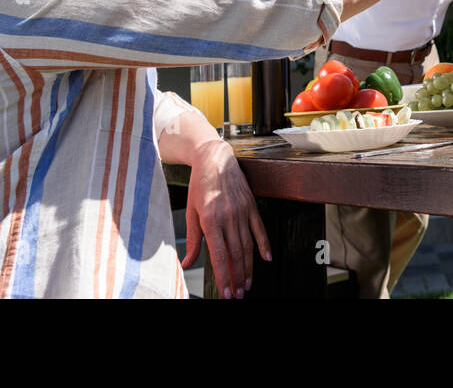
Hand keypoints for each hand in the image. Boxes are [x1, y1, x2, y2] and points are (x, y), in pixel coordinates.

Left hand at [182, 140, 270, 298]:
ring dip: (248, 268)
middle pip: (236, 254)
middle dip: (238, 278)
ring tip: (247, 284)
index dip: (224, 277)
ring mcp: (242, 211)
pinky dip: (264, 245)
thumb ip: (193, 241)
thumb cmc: (200, 184)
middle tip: (239, 294)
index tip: (226, 292)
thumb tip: (186, 263)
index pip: (220, 256)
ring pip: (248, 246)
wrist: (215, 158)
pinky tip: (266, 259)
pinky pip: (259, 229)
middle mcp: (228, 217)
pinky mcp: (251, 205)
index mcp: (211, 220)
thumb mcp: (191, 212)